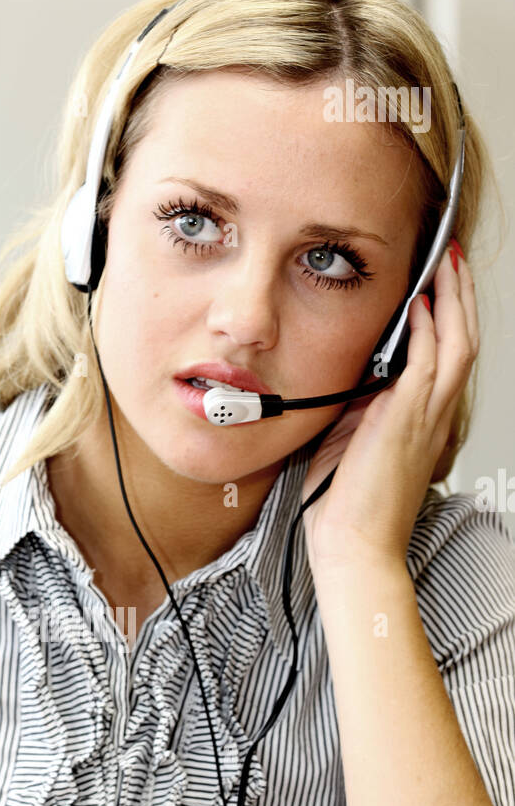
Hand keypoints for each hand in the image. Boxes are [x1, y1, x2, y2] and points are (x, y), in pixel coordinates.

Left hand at [301, 240, 478, 575]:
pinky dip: (429, 330)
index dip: (446, 316)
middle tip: (451, 257)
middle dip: (459, 295)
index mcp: (421, 420)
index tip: (435, 283)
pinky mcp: (407, 420)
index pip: (445, 355)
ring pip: (458, 343)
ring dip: (453, 299)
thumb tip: (342, 368)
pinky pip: (430, 364)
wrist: (351, 547)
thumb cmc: (345, 507)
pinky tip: (420, 304)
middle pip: (463, 339)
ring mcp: (426, 417)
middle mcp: (433, 416)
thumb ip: (353, 401)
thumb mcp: (347, 438)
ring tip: (446, 263)